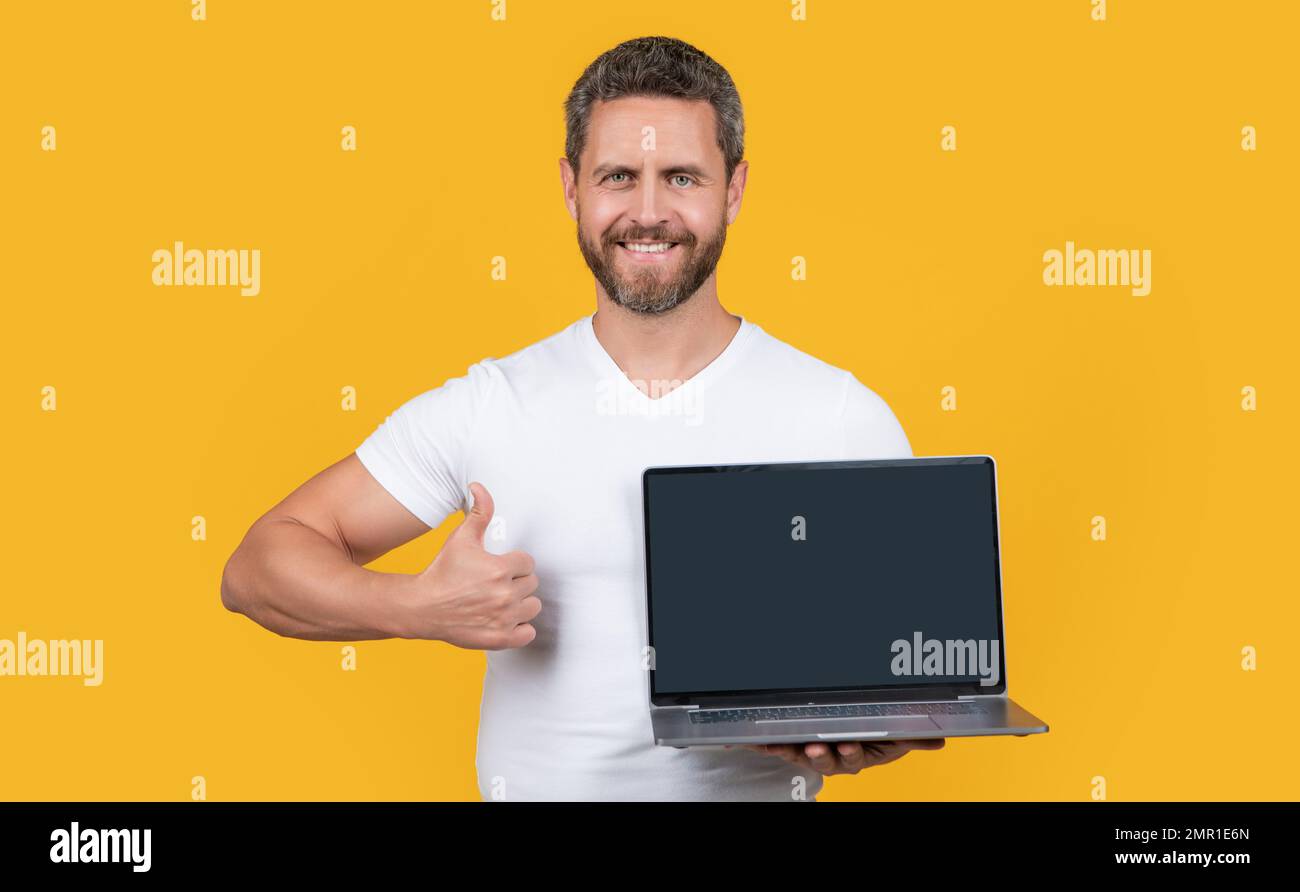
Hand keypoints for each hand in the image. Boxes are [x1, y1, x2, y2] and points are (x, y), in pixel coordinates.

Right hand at [388, 481, 539, 648]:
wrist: (421, 607)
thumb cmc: (442, 571)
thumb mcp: (460, 538)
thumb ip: (478, 512)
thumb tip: (478, 486)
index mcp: (500, 569)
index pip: (528, 562)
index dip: (515, 563)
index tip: (501, 566)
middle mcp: (504, 595)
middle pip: (531, 584)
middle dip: (517, 581)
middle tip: (497, 582)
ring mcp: (503, 619)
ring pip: (532, 606)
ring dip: (521, 603)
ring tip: (503, 599)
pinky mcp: (500, 638)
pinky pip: (528, 633)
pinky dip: (521, 628)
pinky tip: (506, 618)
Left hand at [727, 738, 945, 775]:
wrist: (849, 738)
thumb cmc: (873, 736)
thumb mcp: (894, 737)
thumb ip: (913, 737)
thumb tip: (940, 741)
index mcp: (856, 755)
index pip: (853, 755)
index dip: (849, 752)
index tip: (847, 745)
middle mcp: (833, 757)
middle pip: (825, 758)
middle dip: (819, 754)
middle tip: (815, 747)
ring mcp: (812, 752)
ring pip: (801, 753)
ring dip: (790, 750)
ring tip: (780, 744)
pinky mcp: (794, 744)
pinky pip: (779, 744)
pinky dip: (767, 742)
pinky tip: (756, 738)